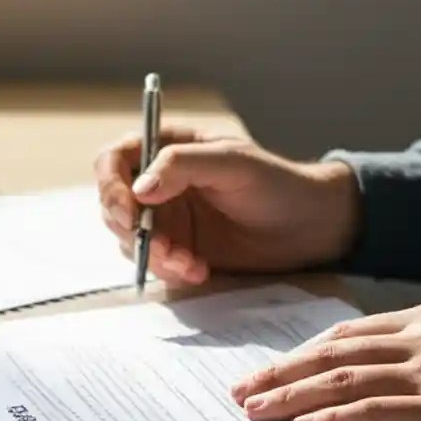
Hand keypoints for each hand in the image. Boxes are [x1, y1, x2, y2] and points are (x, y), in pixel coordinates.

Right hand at [95, 127, 361, 284]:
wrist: (311, 227)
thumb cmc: (277, 183)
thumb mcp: (232, 163)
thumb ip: (183, 166)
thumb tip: (139, 188)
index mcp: (166, 149)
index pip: (113, 160)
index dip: (110, 185)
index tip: (129, 212)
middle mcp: (158, 183)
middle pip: (113, 204)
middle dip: (132, 230)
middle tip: (164, 247)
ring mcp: (166, 219)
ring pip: (129, 240)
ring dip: (153, 255)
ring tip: (189, 262)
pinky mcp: (178, 250)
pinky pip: (155, 264)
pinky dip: (171, 271)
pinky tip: (199, 270)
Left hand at [230, 302, 420, 420]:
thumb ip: (406, 348)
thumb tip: (349, 366)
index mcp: (419, 320)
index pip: (341, 335)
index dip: (296, 355)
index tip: (263, 372)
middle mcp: (419, 339)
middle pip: (330, 354)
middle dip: (279, 374)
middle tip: (239, 392)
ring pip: (343, 380)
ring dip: (292, 397)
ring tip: (255, 412)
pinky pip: (376, 412)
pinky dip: (335, 420)